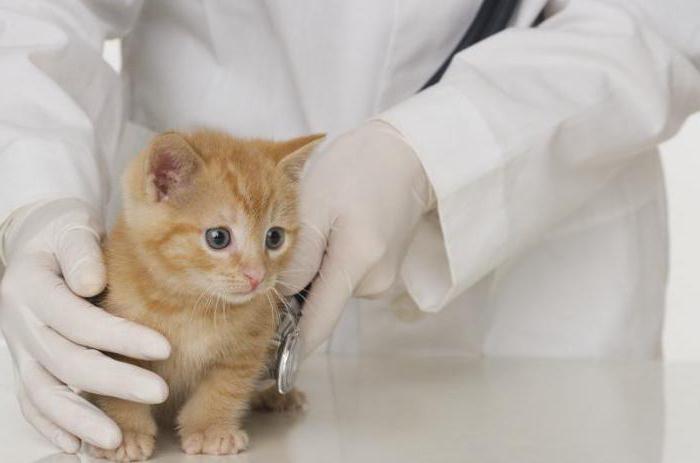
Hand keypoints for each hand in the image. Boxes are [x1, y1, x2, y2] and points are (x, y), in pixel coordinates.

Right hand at [0, 199, 170, 452]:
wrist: (36, 244)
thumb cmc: (64, 234)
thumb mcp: (72, 229)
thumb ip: (81, 252)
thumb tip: (91, 283)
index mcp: (30, 287)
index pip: (78, 318)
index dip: (120, 336)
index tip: (165, 346)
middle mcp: (20, 322)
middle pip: (66, 361)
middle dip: (115, 381)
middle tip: (161, 392)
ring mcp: (20, 348)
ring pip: (43, 392)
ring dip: (79, 419)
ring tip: (114, 440)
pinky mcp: (26, 364)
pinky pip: (32, 402)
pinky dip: (51, 426)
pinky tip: (77, 446)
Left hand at [280, 121, 432, 353]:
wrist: (408, 156)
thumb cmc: (357, 169)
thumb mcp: (315, 202)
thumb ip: (297, 256)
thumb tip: (282, 295)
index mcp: (357, 260)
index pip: (317, 322)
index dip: (292, 346)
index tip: (272, 366)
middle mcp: (373, 280)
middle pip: (319, 303)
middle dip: (295, 289)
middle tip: (280, 250)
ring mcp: (382, 278)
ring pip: (330, 288)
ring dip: (314, 271)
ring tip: (317, 227)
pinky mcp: (383, 270)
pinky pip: (344, 277)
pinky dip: (330, 263)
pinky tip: (334, 231)